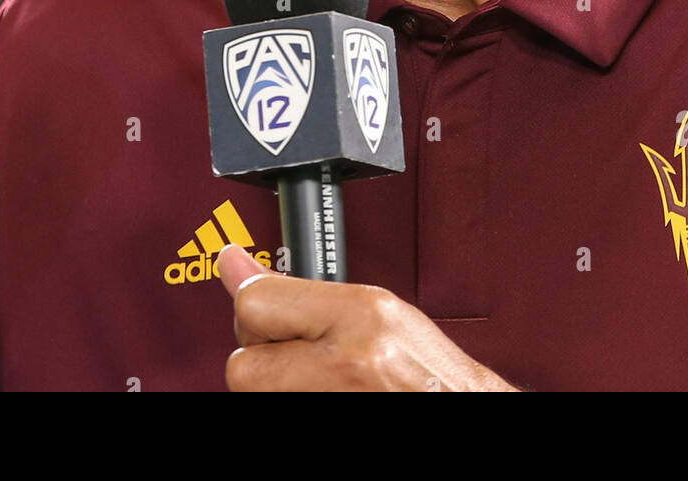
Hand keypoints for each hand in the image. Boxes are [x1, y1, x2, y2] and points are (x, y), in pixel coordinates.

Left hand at [217, 243, 518, 391]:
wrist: (453, 409)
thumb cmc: (426, 372)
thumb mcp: (377, 309)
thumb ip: (302, 289)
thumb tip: (233, 262)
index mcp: (361, 317)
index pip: (256, 303)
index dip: (252, 300)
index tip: (245, 291)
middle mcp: (343, 365)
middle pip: (242, 363)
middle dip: (263, 356)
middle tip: (302, 353)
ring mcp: (327, 404)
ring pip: (255, 394)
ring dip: (276, 385)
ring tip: (319, 377)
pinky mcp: (313, 425)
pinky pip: (273, 408)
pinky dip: (290, 398)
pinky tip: (321, 392)